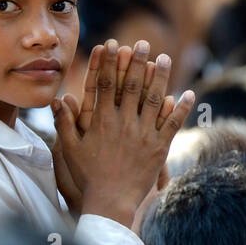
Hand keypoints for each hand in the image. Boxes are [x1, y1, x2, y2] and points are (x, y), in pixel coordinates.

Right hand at [53, 39, 193, 226]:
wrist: (111, 201)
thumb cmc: (88, 177)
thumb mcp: (70, 150)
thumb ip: (64, 123)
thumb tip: (58, 99)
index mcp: (101, 122)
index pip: (104, 85)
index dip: (108, 63)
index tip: (111, 44)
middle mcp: (123, 123)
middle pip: (131, 86)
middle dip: (136, 62)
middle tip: (142, 43)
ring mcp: (143, 135)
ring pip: (154, 100)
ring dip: (160, 78)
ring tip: (164, 58)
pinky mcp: (159, 148)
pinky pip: (172, 124)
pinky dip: (180, 108)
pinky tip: (187, 93)